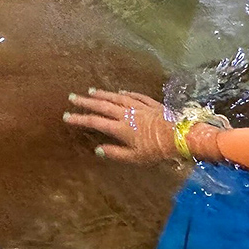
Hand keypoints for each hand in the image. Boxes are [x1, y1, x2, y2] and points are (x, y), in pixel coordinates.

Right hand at [63, 89, 178, 162]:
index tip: (67, 116)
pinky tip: (120, 91)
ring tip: (91, 91)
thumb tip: (98, 149)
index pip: (95, 122)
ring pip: (116, 98)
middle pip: (102, 105)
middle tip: (73, 97)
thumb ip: (115, 153)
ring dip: (103, 94)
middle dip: (86, 102)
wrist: (181, 135)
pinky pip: (134, 96)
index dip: (80, 119)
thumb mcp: (135, 158)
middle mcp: (126, 114)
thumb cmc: (157, 150)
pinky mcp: (150, 103)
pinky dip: (125, 93)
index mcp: (121, 128)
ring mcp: (138, 107)